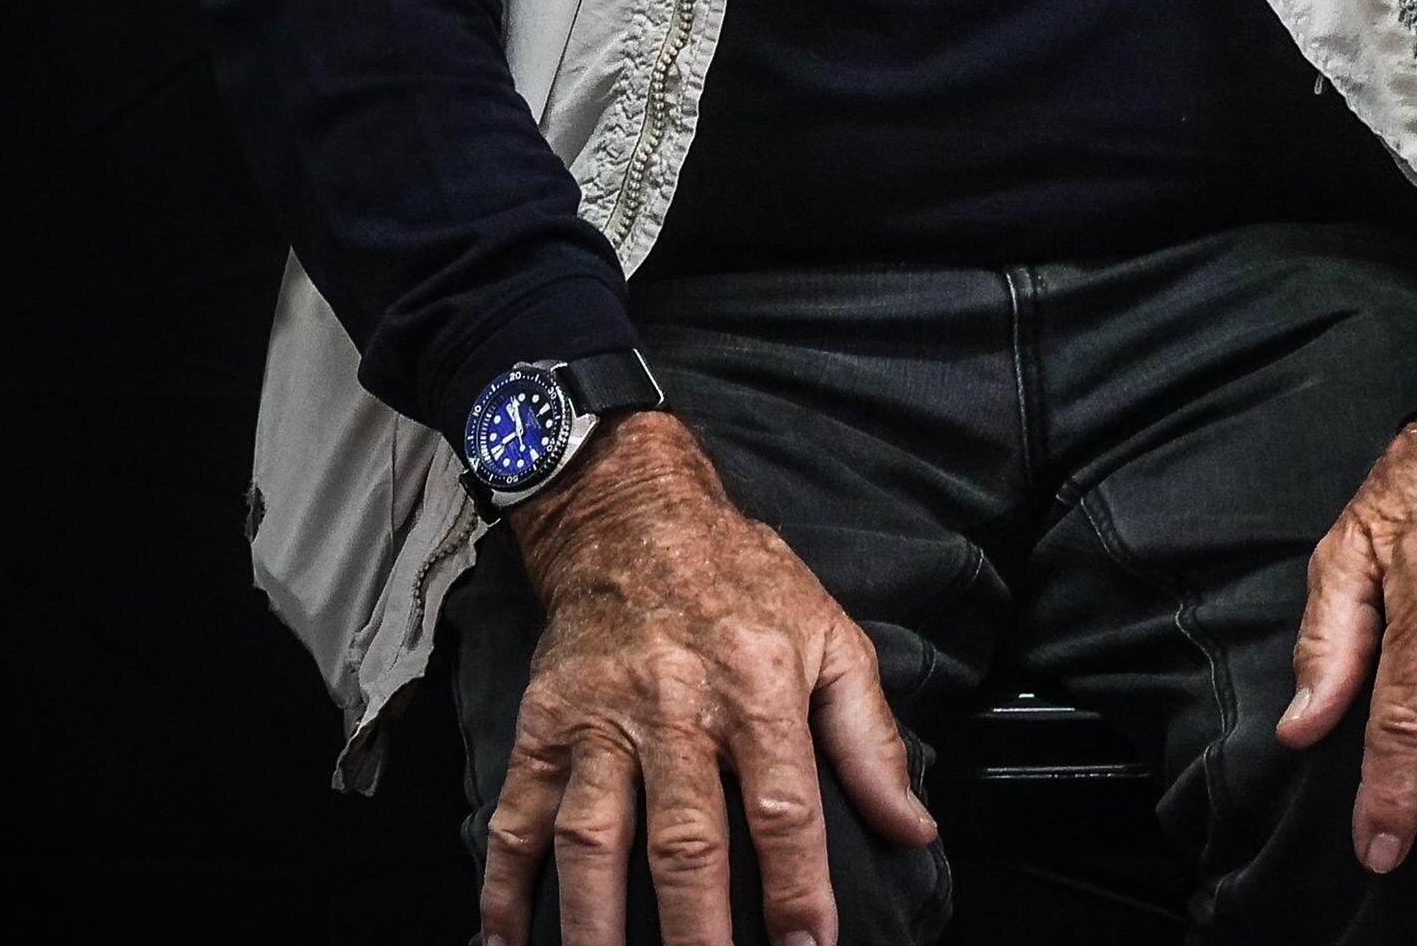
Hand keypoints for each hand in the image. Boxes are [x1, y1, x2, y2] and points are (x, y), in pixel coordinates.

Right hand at [478, 412, 935, 945]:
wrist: (631, 513)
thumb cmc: (744, 581)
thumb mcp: (832, 637)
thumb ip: (871, 738)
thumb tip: (911, 826)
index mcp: (757, 689)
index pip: (782, 810)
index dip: (796, 891)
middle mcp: (676, 709)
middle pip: (685, 842)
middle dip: (698, 933)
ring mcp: (600, 721)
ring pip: (594, 839)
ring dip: (596, 923)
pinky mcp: (544, 725)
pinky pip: (520, 814)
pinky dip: (505, 884)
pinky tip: (506, 940)